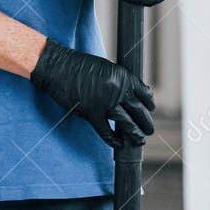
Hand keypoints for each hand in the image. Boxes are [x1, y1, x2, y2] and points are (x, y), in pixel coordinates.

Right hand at [30, 39, 155, 148]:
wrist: (59, 67)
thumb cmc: (79, 65)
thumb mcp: (106, 67)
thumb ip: (119, 80)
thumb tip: (130, 94)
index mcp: (124, 76)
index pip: (144, 94)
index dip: (149, 104)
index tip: (151, 109)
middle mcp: (118, 90)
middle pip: (139, 111)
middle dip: (146, 122)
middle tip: (150, 130)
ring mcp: (106, 103)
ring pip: (127, 124)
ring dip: (136, 134)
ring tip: (140, 140)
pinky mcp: (92, 114)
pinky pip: (107, 132)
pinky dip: (114, 140)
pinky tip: (119, 145)